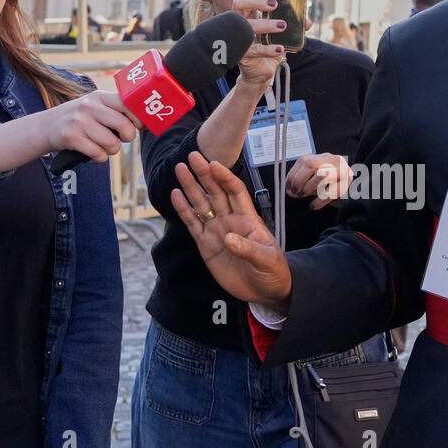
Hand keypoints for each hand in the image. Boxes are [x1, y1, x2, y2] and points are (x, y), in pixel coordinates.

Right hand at [0, 89, 140, 171]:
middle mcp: (89, 106)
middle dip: (126, 138)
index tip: (137, 126)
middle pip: (124, 126)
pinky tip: (93, 152)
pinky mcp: (71, 137)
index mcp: (99, 97)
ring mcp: (79, 121)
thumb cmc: (79, 120)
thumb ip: (116, 111)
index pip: (128, 104)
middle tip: (119, 139)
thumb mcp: (95, 107)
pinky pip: (99, 154)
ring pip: (112, 144)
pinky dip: (100, 158)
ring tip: (102, 146)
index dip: (138, 119)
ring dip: (111, 150)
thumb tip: (146, 122)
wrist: (45, 127)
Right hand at [170, 151, 293, 307]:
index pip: (235, 191)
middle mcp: (231, 220)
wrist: (264, 291)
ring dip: (191, 187)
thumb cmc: (272, 271)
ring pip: (201, 204)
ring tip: (180, 169)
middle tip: (192, 156)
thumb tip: (228, 238)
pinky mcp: (206, 244)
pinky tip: (175, 195)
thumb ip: (249, 249)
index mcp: (248, 218)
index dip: (225, 177)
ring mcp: (217, 230)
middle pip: (215, 192)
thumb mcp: (267, 260)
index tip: (213, 164)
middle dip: (205, 174)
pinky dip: (183, 210)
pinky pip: (193, 223)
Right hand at [232, 0, 286, 92]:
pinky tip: (280, 49)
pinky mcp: (242, 55)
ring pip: (246, 27)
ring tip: (282, 25)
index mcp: (248, 14)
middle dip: (256, 1)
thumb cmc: (269, 46)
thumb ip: (293, 24)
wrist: (261, 72)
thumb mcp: (281, 33)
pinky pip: (254, 50)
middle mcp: (240, 23)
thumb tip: (307, 21)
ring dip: (265, 24)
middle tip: (274, 4)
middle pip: (239, 4)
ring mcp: (239, 38)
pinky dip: (268, 49)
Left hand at [286, 153, 351, 209]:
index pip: (303, 162)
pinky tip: (313, 206)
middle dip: (300, 181)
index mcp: (321, 157)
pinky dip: (319, 200)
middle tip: (296, 194)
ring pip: (321, 175)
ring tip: (305, 196)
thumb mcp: (315, 179)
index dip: (292, 176)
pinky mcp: (347, 182)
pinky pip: (331, 190)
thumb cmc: (329, 186)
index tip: (288, 189)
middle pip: (311, 165)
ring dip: (309, 188)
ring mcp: (341, 169)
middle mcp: (332, 160)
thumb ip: (303, 180)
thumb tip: (289, 190)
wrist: (355, 190)